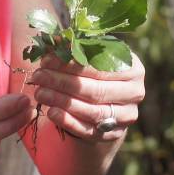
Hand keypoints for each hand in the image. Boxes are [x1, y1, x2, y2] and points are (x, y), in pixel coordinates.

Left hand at [28, 53, 145, 141]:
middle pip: (95, 89)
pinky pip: (89, 130)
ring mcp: (126, 116)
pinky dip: (68, 121)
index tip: (46, 60)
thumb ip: (76, 48)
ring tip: (40, 93)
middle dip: (63, 83)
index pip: (100, 67)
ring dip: (62, 102)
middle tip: (38, 77)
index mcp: (133, 68)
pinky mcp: (114, 134)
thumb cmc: (98, 71)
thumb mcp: (91, 56)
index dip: (71, 64)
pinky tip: (51, 112)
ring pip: (92, 111)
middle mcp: (135, 92)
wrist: (109, 101)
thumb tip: (53, 40)